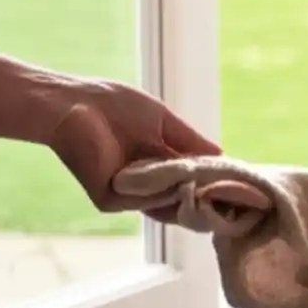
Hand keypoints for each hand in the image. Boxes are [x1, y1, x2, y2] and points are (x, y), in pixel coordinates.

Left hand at [45, 78, 220, 222]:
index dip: (211, 183)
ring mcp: (126, 194)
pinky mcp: (109, 201)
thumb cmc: (111, 104)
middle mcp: (142, 183)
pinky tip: (180, 180)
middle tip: (234, 192)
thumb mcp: (162, 121)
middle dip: (207, 195)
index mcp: (154, 165)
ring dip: (189, 193)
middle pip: (182, 200)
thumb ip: (190, 141)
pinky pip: (147, 202)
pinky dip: (165, 193)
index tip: (238, 184)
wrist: (69, 104)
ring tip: (211, 182)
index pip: (189, 182)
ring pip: (168, 204)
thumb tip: (222, 156)